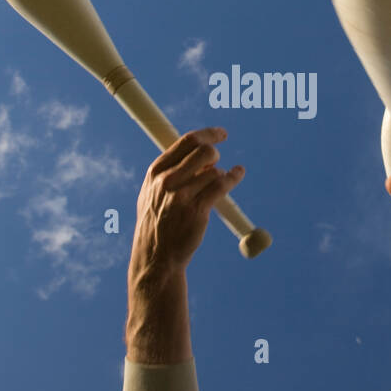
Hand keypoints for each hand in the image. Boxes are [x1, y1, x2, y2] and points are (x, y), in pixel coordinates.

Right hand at [130, 126, 244, 274]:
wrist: (155, 257)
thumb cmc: (156, 222)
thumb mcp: (152, 192)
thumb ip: (172, 170)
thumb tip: (201, 152)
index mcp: (155, 172)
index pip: (186, 141)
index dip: (208, 134)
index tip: (221, 134)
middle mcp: (167, 181)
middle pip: (203, 151)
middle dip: (215, 153)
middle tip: (216, 162)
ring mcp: (181, 196)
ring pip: (214, 171)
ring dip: (220, 174)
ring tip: (215, 185)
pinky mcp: (197, 211)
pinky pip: (222, 185)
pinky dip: (234, 177)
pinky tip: (238, 173)